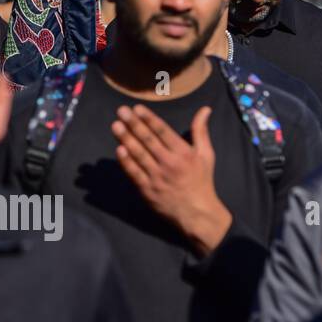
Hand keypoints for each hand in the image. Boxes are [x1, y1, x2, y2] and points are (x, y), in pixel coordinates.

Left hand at [112, 104, 231, 254]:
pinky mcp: (148, 189)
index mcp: (184, 153)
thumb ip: (200, 131)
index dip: (149, 119)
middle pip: (149, 140)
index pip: (163, 132)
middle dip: (134, 124)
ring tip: (116, 125)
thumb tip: (205, 109)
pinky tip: (118, 149)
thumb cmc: (201, 180)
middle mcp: (170, 163)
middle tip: (121, 111)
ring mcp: (157, 177)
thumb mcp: (206, 154)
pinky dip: (126, 162)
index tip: (137, 108)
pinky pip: (134, 173)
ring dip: (126, 139)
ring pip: (139, 154)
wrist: (197, 213)